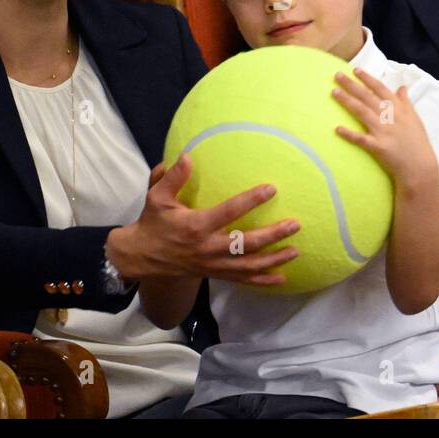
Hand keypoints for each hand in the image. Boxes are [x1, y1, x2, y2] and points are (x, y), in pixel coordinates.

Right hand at [106, 154, 300, 285]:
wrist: (143, 257)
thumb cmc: (154, 223)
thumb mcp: (157, 197)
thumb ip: (172, 177)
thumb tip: (187, 156)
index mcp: (196, 226)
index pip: (229, 212)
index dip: (251, 201)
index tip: (271, 189)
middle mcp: (208, 247)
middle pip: (246, 244)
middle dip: (272, 235)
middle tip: (295, 224)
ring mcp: (213, 264)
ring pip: (249, 265)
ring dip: (274, 259)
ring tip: (295, 250)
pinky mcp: (215, 274)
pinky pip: (242, 279)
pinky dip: (263, 280)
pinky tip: (282, 277)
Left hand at [332, 67, 437, 193]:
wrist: (420, 167)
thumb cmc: (417, 142)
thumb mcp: (415, 118)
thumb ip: (405, 102)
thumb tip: (402, 87)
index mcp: (399, 109)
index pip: (381, 89)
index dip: (368, 79)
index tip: (355, 70)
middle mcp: (390, 117)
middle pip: (368, 97)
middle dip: (352, 85)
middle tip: (337, 75)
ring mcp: (384, 132)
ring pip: (362, 112)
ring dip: (347, 101)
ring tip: (334, 92)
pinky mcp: (379, 147)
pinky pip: (361, 139)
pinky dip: (349, 134)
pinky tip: (337, 129)